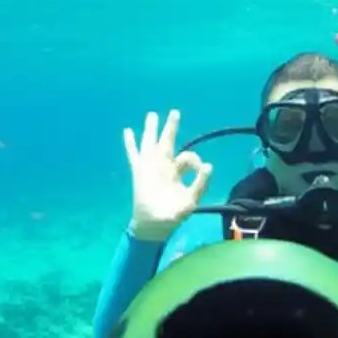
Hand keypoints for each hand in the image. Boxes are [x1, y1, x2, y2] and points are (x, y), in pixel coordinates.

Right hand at [123, 109, 212, 241]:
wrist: (154, 225)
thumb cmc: (173, 214)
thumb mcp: (191, 200)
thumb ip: (200, 183)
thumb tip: (210, 165)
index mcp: (178, 171)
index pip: (187, 156)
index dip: (195, 160)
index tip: (202, 167)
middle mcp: (164, 166)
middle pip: (168, 141)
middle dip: (171, 127)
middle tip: (175, 112)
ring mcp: (151, 167)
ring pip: (150, 143)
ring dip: (151, 129)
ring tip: (152, 115)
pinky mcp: (139, 171)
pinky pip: (133, 154)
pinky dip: (130, 143)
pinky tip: (128, 131)